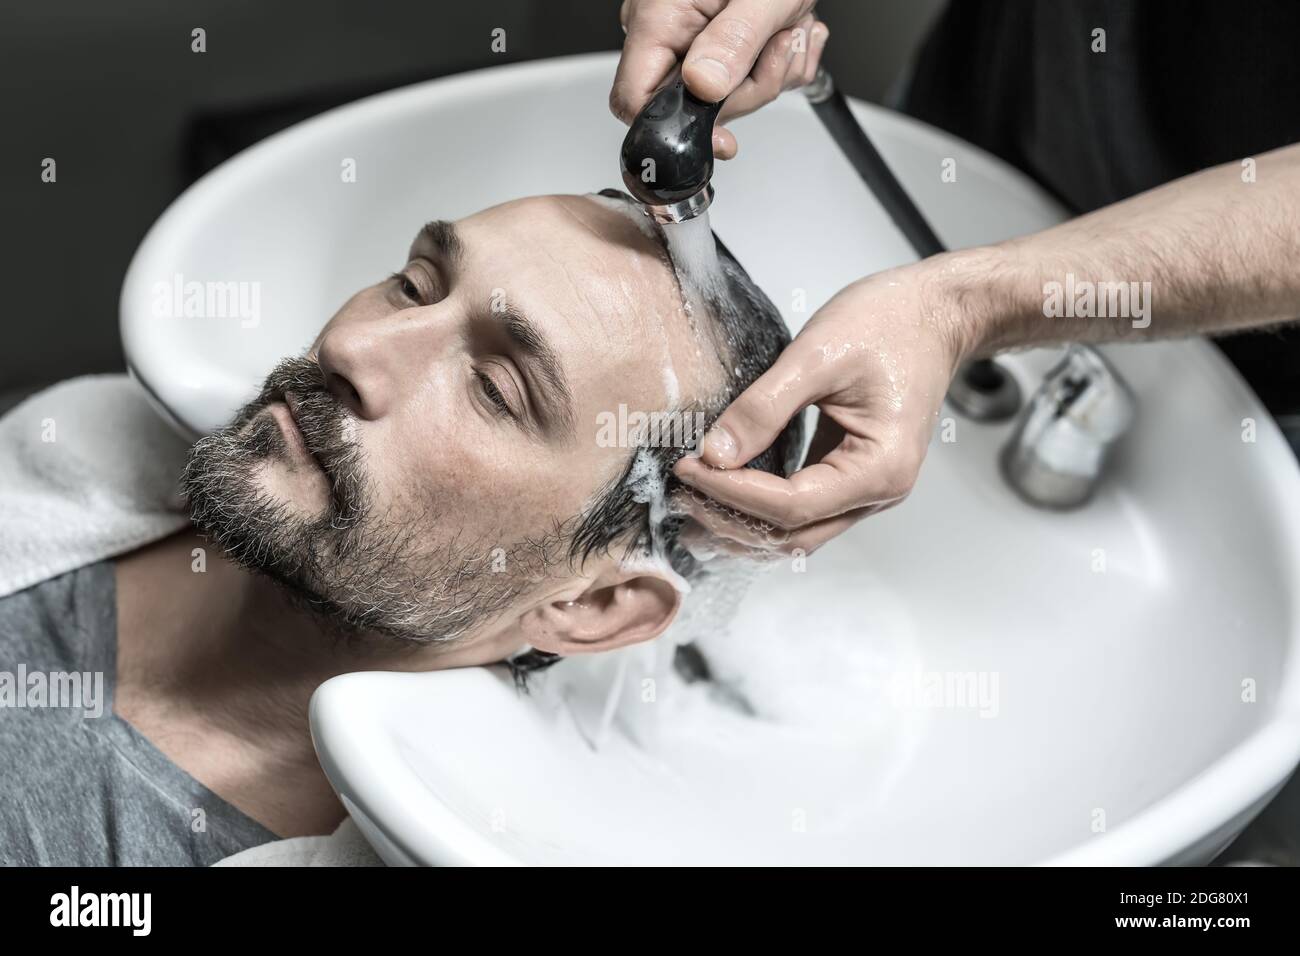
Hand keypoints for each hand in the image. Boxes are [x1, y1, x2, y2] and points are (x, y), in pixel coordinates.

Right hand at [610, 0, 828, 158]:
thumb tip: (704, 87)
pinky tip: (784, 33)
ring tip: (787, 30)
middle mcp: (667, 33)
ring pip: (726, 100)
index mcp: (659, 17)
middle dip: (750, 88)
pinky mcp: (716, 50)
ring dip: (771, 74)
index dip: (674, 128)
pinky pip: (743, 85)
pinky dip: (775, 66)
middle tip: (778, 46)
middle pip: (693, 107)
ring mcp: (691, 44)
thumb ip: (733, 41)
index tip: (721, 138)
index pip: (634, 101)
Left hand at [673, 258, 976, 555]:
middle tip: (680, 491)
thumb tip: (715, 454)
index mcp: (879, 468)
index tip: (688, 468)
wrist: (937, 313)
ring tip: (691, 502)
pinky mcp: (851, 476)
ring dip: (742, 525)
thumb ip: (763, 407)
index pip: (790, 505)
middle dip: (731, 520)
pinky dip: (760, 509)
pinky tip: (723, 493)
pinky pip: (802, 510)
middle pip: (792, 534)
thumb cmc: (890, 324)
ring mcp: (866, 490)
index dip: (731, 494)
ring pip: (796, 533)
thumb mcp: (818, 354)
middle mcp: (877, 492)